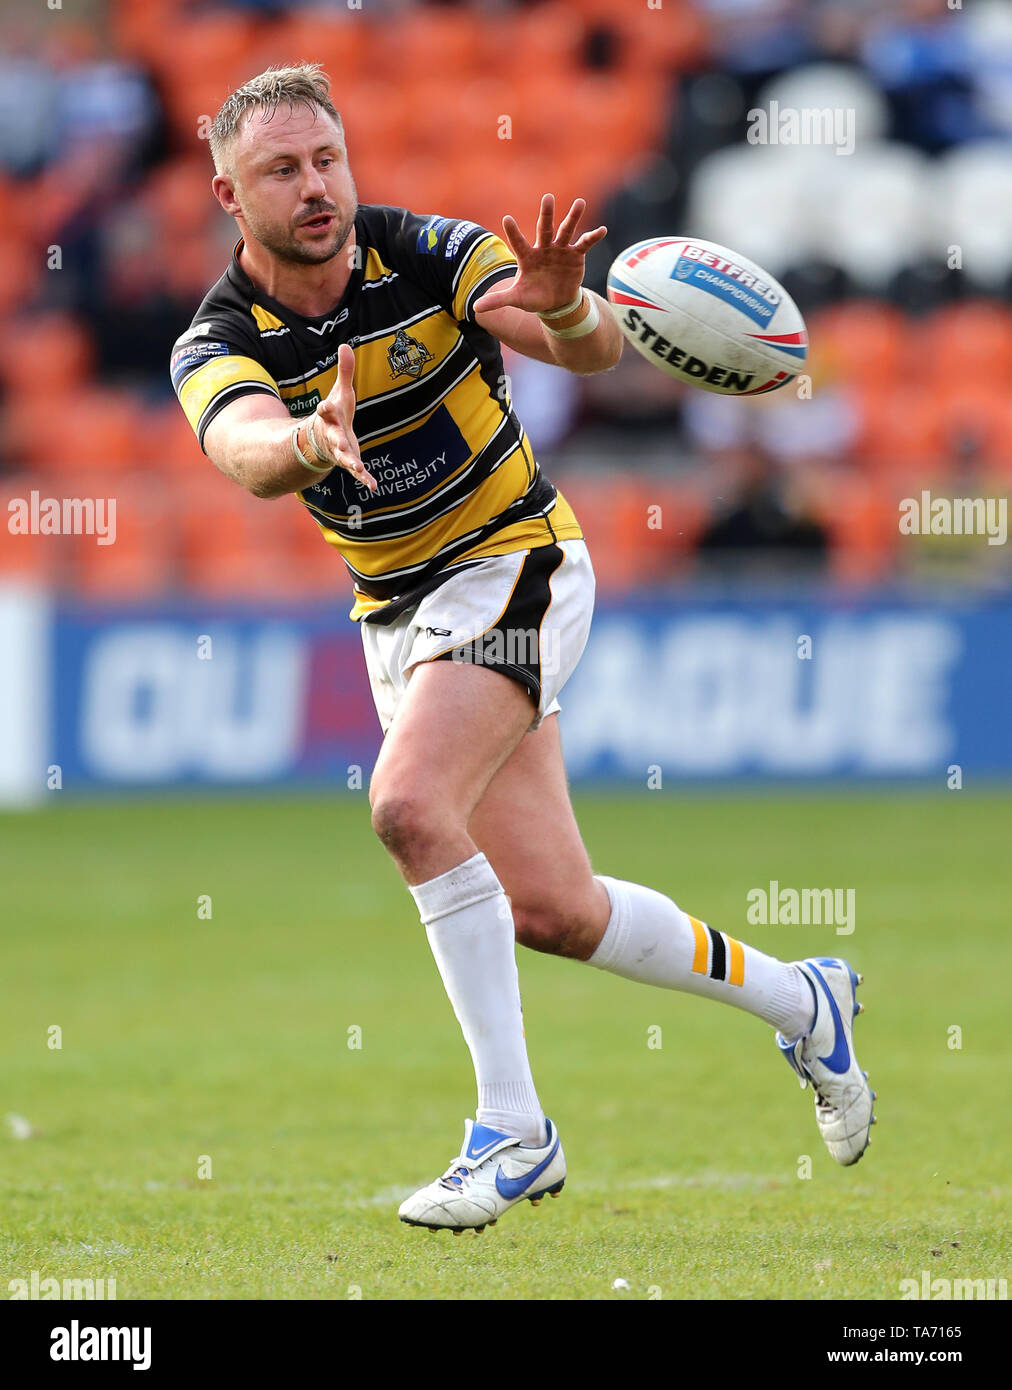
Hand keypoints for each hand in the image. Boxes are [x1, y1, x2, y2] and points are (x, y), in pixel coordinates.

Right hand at [306, 344, 376, 491]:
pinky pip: (356, 472)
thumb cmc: (335, 414)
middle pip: (334, 437)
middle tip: (340, 443)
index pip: (326, 411)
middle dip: (337, 440)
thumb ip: (345, 372)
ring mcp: (339, 451)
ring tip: (357, 467)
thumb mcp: (341, 393)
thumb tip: (345, 345)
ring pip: (344, 457)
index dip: (325, 409)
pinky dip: (364, 478)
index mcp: (330, 417)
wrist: (323, 440)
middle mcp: (333, 435)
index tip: (323, 406)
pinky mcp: (348, 461)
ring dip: (350, 462)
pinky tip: (373, 486)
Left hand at [471, 193, 606, 316]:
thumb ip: (498, 300)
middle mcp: (543, 248)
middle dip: (546, 214)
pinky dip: (593, 237)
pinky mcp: (575, 255)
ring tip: (580, 202)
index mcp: (527, 256)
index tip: (506, 219)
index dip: (513, 232)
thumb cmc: (533, 297)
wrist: (555, 302)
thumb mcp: (516, 299)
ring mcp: (560, 250)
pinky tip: (602, 230)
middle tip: (548, 198)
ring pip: (566, 230)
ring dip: (573, 217)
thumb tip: (475, 308)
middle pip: (544, 228)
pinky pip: (584, 243)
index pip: (518, 242)